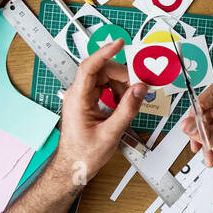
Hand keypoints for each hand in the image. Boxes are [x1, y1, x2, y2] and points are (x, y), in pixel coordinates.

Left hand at [49, 38, 144, 192]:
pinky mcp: (88, 102)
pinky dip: (118, 92)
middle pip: (102, 71)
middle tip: (139, 86)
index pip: (90, 67)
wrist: (73, 168)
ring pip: (105, 78)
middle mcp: (78, 94)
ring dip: (122, 85)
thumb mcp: (110, 134)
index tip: (119, 44)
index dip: (105, 53)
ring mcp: (83, 97)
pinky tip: (124, 104)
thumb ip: (127, 110)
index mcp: (78, 99)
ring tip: (131, 100)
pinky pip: (105, 87)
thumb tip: (139, 90)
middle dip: (123, 76)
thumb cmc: (83, 155)